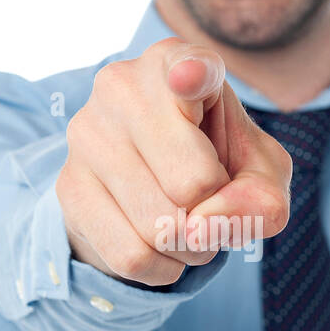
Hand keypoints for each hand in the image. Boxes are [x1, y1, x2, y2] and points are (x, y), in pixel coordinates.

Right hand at [55, 37, 291, 284]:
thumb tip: (207, 227)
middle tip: (211, 208)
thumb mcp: (260, 171)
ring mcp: (87, 133)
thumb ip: (262, 196)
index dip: (194, 75)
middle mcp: (123, 86)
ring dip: (191, 249)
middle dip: (215, 217)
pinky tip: (164, 250)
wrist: (151, 179)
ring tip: (190, 229)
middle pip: (192, 184)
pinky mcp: (67, 184)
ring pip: (158, 226)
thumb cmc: (216, 159)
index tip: (193, 77)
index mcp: (177, 62)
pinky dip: (161, 269)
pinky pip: (129, 255)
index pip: (188, 67)